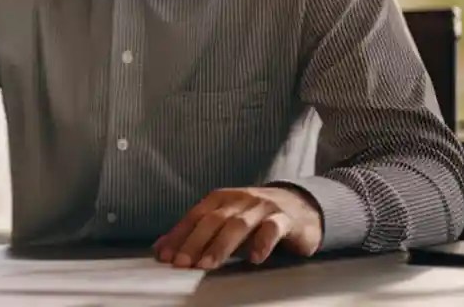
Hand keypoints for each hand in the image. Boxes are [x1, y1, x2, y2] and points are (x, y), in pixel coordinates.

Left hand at [153, 186, 322, 269]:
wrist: (301, 205)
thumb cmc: (256, 218)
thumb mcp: (226, 222)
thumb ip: (198, 235)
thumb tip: (162, 250)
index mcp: (221, 198)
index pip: (194, 216)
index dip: (178, 235)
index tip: (164, 255)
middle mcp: (239, 199)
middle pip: (213, 220)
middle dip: (194, 242)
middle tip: (181, 264)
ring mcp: (263, 207)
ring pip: (238, 224)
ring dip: (220, 245)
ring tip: (207, 265)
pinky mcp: (286, 219)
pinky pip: (273, 229)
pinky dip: (262, 243)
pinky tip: (254, 259)